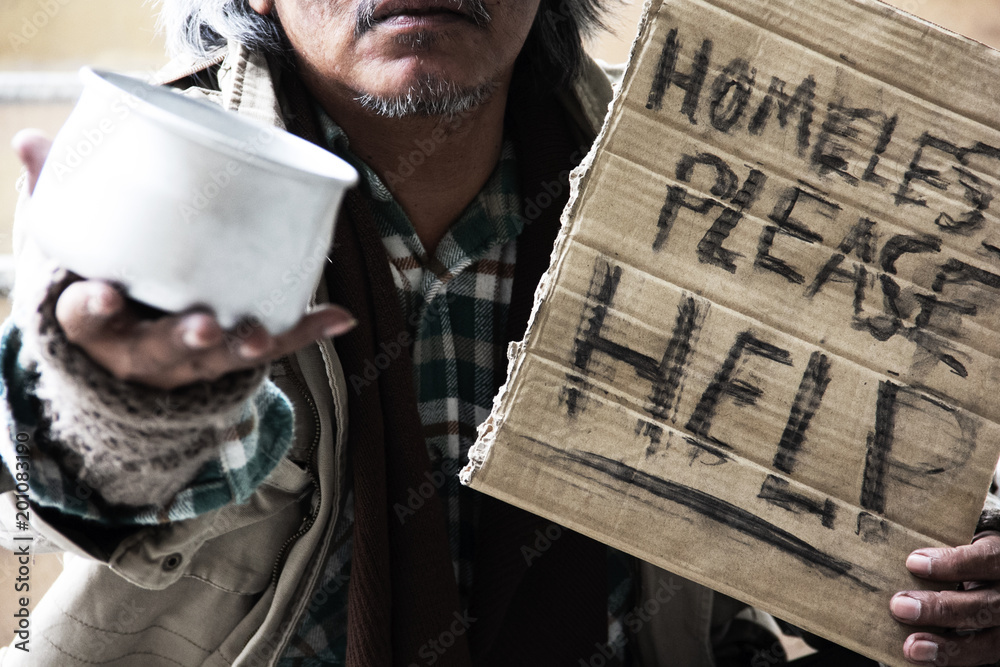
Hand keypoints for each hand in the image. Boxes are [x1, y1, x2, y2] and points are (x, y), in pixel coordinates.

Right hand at [13, 129, 355, 389]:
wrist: (117, 361)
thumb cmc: (95, 290)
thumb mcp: (67, 254)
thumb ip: (53, 199)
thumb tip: (31, 139)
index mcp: (96, 324)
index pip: (87, 318)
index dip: (95, 308)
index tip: (107, 292)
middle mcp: (140, 351)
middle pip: (162, 349)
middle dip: (186, 337)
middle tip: (206, 324)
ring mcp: (187, 362)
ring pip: (217, 360)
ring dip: (245, 344)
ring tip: (264, 334)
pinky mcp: (226, 360)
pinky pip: (270, 347)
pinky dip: (303, 332)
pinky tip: (339, 316)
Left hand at [890, 533, 999, 665]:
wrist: (988, 574)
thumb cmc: (966, 556)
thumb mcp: (962, 542)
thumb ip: (942, 547)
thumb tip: (902, 556)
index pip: (986, 560)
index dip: (953, 563)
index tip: (912, 562)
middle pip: (985, 605)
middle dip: (941, 608)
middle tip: (900, 606)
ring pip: (987, 641)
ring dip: (947, 647)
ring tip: (913, 646)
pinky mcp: (998, 643)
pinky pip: (980, 656)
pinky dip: (950, 659)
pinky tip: (924, 658)